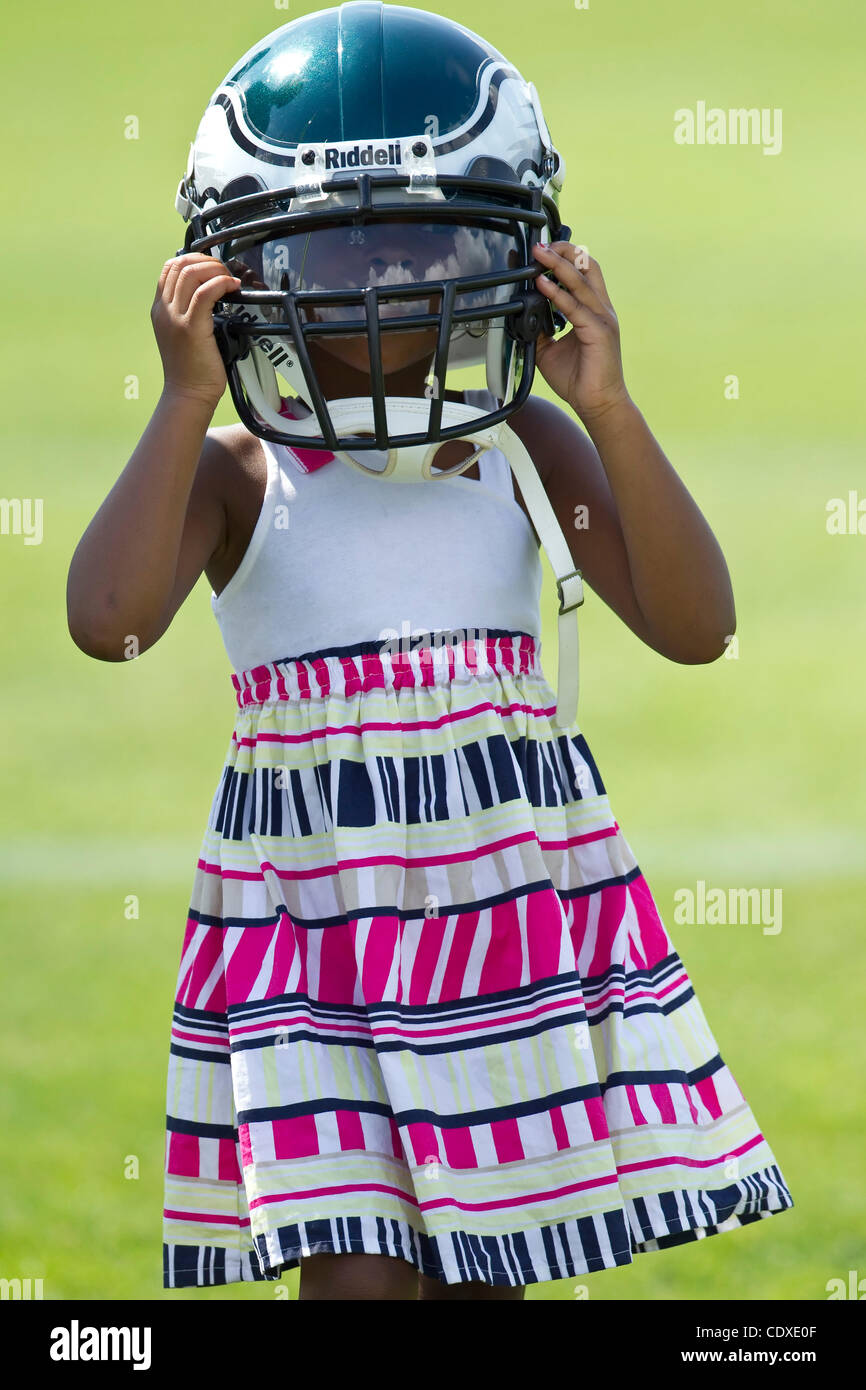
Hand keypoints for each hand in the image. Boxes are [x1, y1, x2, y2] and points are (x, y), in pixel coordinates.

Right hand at [150, 252, 240, 406]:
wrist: (188, 394)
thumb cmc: (192, 368)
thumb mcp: (184, 334)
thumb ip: (190, 312)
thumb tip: (211, 294)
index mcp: (160, 309)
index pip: (170, 268)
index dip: (193, 259)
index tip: (213, 268)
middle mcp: (164, 310)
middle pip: (180, 265)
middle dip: (206, 261)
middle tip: (225, 271)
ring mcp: (175, 318)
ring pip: (191, 274)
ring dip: (216, 270)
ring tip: (230, 280)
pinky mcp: (191, 327)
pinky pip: (205, 292)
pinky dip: (221, 284)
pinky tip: (232, 288)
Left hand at [531, 241, 630, 422]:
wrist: (597, 404)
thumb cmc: (579, 379)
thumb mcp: (550, 350)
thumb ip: (540, 329)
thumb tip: (523, 314)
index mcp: (594, 311)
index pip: (583, 273)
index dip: (565, 258)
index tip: (543, 250)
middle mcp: (601, 309)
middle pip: (587, 266)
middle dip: (564, 251)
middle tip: (541, 244)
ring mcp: (602, 318)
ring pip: (581, 281)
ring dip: (558, 265)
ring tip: (539, 253)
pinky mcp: (599, 332)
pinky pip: (574, 307)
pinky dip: (556, 293)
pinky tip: (541, 283)